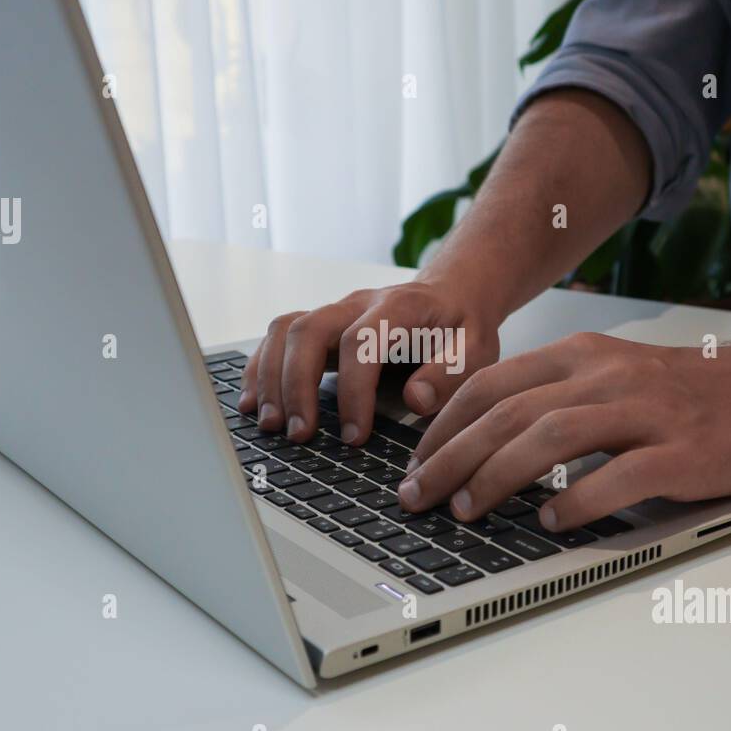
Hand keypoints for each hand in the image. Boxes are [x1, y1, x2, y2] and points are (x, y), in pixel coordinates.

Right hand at [239, 279, 501, 443]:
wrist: (451, 295)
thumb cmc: (461, 326)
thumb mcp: (476, 348)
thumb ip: (452, 372)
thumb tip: (416, 399)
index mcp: (399, 307)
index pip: (361, 342)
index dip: (353, 391)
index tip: (355, 435)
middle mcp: (358, 304)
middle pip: (309, 331)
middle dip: (297, 386)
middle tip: (300, 435)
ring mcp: (334, 312)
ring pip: (286, 332)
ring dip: (271, 379)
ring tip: (271, 425)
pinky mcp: (320, 327)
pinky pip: (277, 338)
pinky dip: (260, 369)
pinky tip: (253, 403)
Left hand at [396, 331, 730, 529]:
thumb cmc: (689, 393)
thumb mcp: (611, 373)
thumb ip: (554, 396)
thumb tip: (483, 441)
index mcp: (581, 354)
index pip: (490, 385)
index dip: (442, 425)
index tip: (414, 462)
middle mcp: (605, 375)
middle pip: (508, 412)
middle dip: (450, 457)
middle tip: (418, 497)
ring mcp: (645, 411)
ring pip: (550, 437)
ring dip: (497, 476)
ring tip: (467, 511)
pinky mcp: (682, 452)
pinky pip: (618, 476)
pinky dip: (576, 501)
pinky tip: (550, 523)